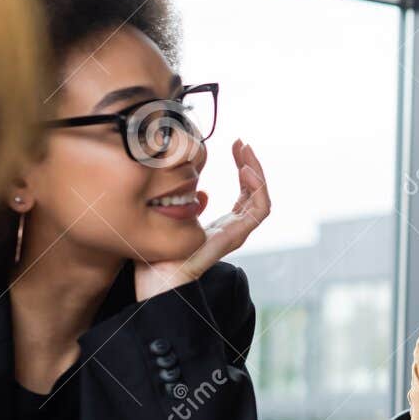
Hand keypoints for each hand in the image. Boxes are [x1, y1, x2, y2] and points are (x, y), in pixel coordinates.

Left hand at [135, 139, 270, 299]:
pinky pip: (259, 211)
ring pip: (261, 200)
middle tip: (241, 143)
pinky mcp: (236, 236)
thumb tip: (201, 194)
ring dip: (258, 174)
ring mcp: (237, 233)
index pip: (244, 193)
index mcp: (222, 226)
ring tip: (245, 153)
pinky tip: (245, 171)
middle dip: (251, 165)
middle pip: (255, 193)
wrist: (156, 276)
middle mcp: (233, 229)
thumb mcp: (173, 217)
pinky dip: (258, 189)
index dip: (243, 168)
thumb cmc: (159, 254)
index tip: (235, 146)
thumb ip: (189, 204)